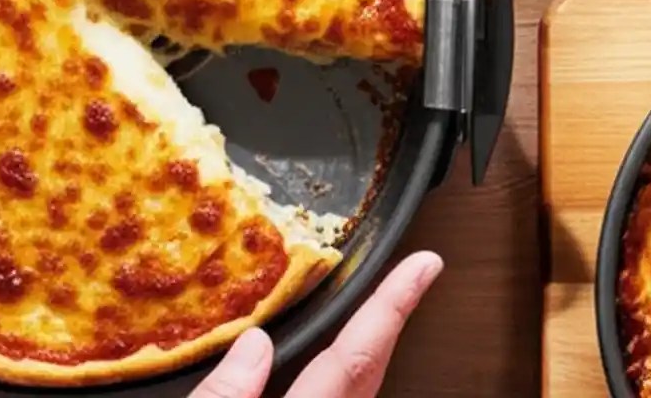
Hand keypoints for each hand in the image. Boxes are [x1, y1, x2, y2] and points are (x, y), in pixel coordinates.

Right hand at [191, 251, 443, 397]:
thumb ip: (227, 395)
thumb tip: (254, 343)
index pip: (357, 356)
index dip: (392, 305)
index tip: (423, 266)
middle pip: (368, 369)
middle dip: (388, 321)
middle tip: (409, 276)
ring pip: (356, 387)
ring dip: (362, 347)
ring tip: (371, 307)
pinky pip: (335, 397)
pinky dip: (336, 371)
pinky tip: (317, 360)